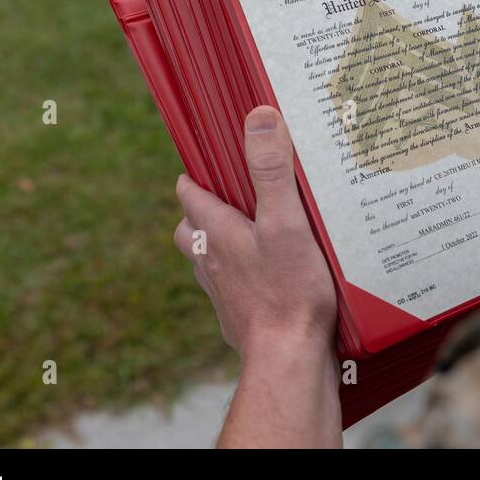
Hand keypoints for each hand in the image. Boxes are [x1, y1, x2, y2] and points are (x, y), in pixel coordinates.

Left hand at [173, 106, 337, 361]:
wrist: (290, 361)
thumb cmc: (289, 292)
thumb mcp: (286, 221)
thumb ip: (270, 171)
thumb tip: (258, 117)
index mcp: (213, 232)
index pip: (189, 192)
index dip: (198, 172)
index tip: (215, 157)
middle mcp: (211, 262)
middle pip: (192, 227)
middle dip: (208, 208)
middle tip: (240, 194)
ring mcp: (224, 293)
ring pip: (213, 259)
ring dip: (230, 244)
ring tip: (264, 230)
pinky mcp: (242, 318)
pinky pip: (237, 288)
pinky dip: (250, 276)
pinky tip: (279, 275)